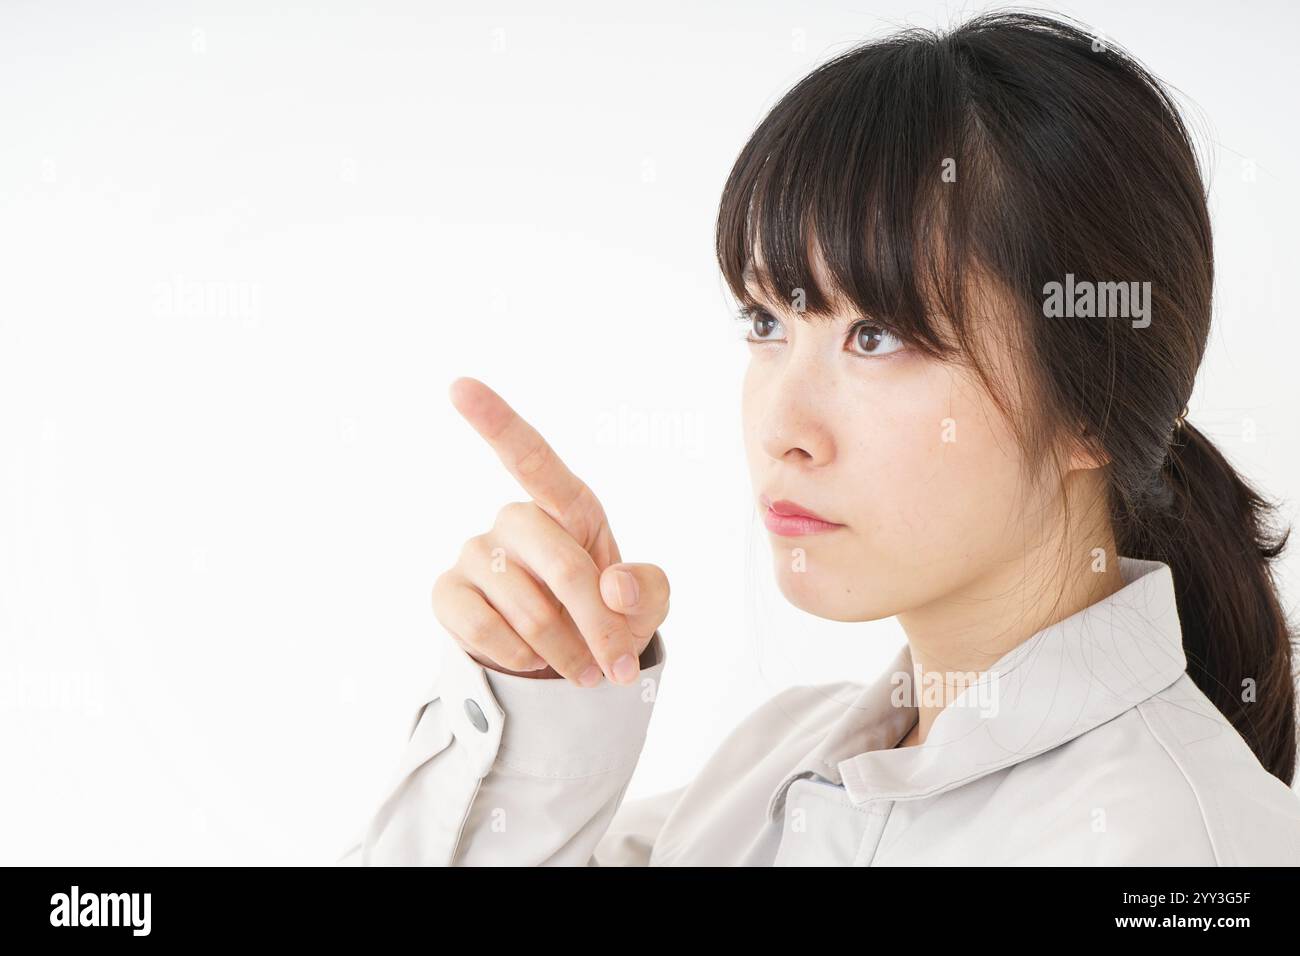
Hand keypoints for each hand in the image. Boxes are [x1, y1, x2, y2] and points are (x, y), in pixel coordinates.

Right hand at [431, 377, 668, 685]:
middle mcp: (515, 520)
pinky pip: (483, 630)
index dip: (495, 420)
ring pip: (527, 609)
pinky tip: (531, 660)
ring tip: (580, 668)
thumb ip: (648, 590)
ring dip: (564, 652)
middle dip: (599, 625)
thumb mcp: (646, 603)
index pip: (529, 455)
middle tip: (616, 666)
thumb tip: (616, 586)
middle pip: (561, 565)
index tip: (460, 386)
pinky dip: (520, 658)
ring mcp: (475, 553)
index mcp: (567, 505)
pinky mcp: (447, 593)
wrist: (562, 660)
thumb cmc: (607, 614)